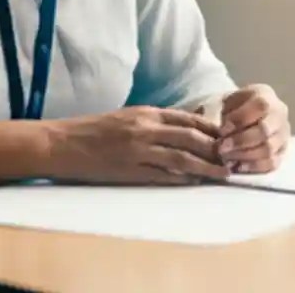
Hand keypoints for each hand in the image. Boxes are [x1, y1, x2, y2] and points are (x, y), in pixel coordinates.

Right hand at [51, 106, 229, 184]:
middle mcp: (145, 129)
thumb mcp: (127, 117)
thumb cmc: (94, 130)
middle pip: (191, 138)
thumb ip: (155, 121)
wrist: (62, 144)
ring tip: (222, 174)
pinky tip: (195, 182)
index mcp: (145, 113)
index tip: (227, 137)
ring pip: (182, 158)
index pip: (188, 119)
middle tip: (231, 158)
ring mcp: (138, 151)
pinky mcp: (129, 171)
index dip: (211, 129)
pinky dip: (182, 179)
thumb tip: (185, 126)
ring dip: (206, 167)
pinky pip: (163, 176)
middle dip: (215, 149)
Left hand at [216, 84, 290, 173]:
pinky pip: (271, 163)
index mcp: (266, 95)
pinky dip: (253, 167)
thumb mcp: (224, 102)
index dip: (240, 120)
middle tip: (221, 148)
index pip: (260, 106)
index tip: (221, 130)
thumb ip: (222, 112)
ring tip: (226, 158)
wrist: (241, 116)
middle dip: (240, 141)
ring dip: (244, 155)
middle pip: (265, 130)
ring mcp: (283, 134)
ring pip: (268, 149)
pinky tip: (237, 166)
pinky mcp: (282, 152)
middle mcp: (280, 114)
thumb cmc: (231, 108)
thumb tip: (222, 132)